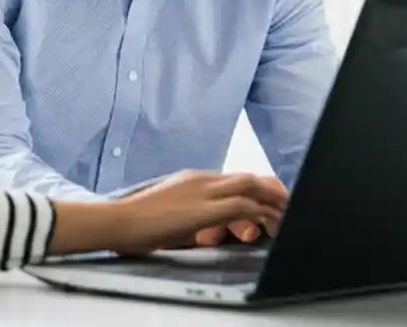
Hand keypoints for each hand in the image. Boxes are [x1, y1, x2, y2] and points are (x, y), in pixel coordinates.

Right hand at [102, 171, 286, 255]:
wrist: (117, 220)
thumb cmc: (136, 222)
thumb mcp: (170, 213)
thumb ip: (191, 214)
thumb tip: (207, 228)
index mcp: (192, 179)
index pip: (235, 178)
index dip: (258, 189)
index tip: (272, 202)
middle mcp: (201, 179)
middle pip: (249, 177)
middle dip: (273, 192)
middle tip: (289, 208)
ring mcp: (202, 191)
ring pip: (251, 187)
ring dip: (272, 203)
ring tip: (287, 218)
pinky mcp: (202, 208)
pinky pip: (241, 206)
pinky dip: (260, 215)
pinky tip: (269, 227)